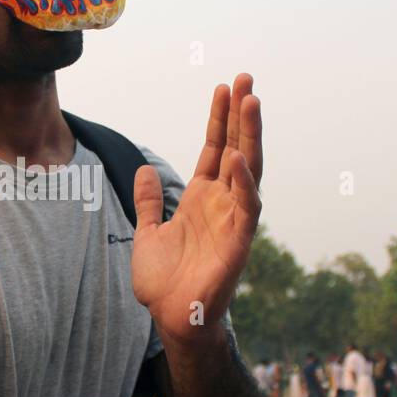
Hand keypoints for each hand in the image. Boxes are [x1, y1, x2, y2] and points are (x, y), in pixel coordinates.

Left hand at [131, 73, 262, 347]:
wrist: (171, 318)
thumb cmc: (164, 283)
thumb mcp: (147, 232)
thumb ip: (149, 202)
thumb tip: (145, 170)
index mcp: (203, 198)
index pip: (215, 148)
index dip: (219, 118)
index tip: (223, 87)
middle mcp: (223, 203)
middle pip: (237, 148)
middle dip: (241, 115)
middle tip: (246, 77)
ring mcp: (234, 220)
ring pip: (248, 169)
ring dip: (250, 136)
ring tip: (250, 100)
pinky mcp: (239, 242)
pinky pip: (246, 206)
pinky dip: (243, 182)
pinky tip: (235, 156)